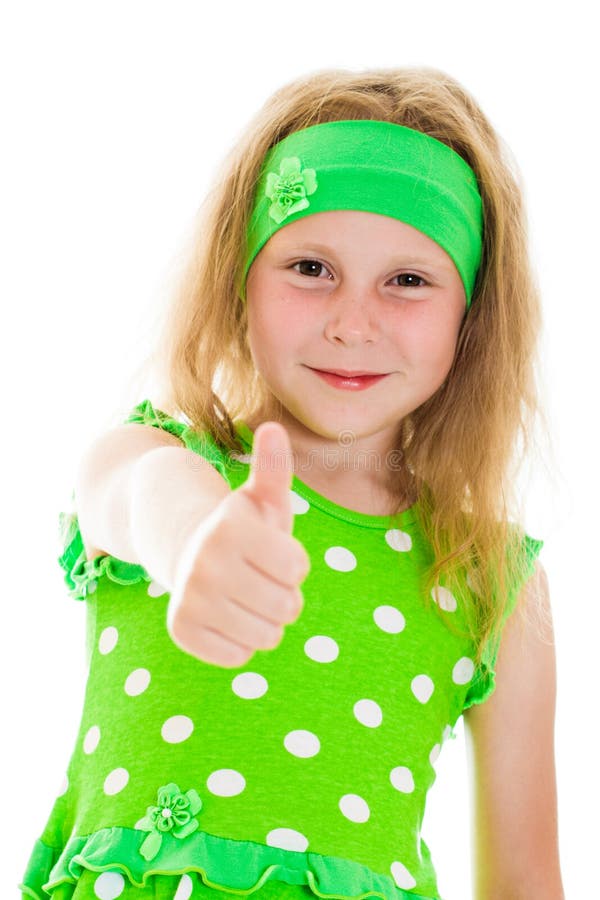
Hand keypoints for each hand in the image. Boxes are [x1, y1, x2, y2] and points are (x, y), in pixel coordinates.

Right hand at [166, 422, 309, 666]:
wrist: (188, 549)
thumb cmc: (243, 526)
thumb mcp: (262, 497)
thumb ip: (274, 468)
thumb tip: (273, 428)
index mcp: (230, 528)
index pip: (298, 570)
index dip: (294, 563)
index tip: (273, 551)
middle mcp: (204, 563)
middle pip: (287, 608)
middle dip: (284, 595)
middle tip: (261, 577)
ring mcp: (189, 599)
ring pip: (267, 636)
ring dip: (266, 620)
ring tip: (247, 595)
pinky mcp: (182, 630)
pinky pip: (240, 656)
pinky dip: (241, 641)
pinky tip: (228, 614)